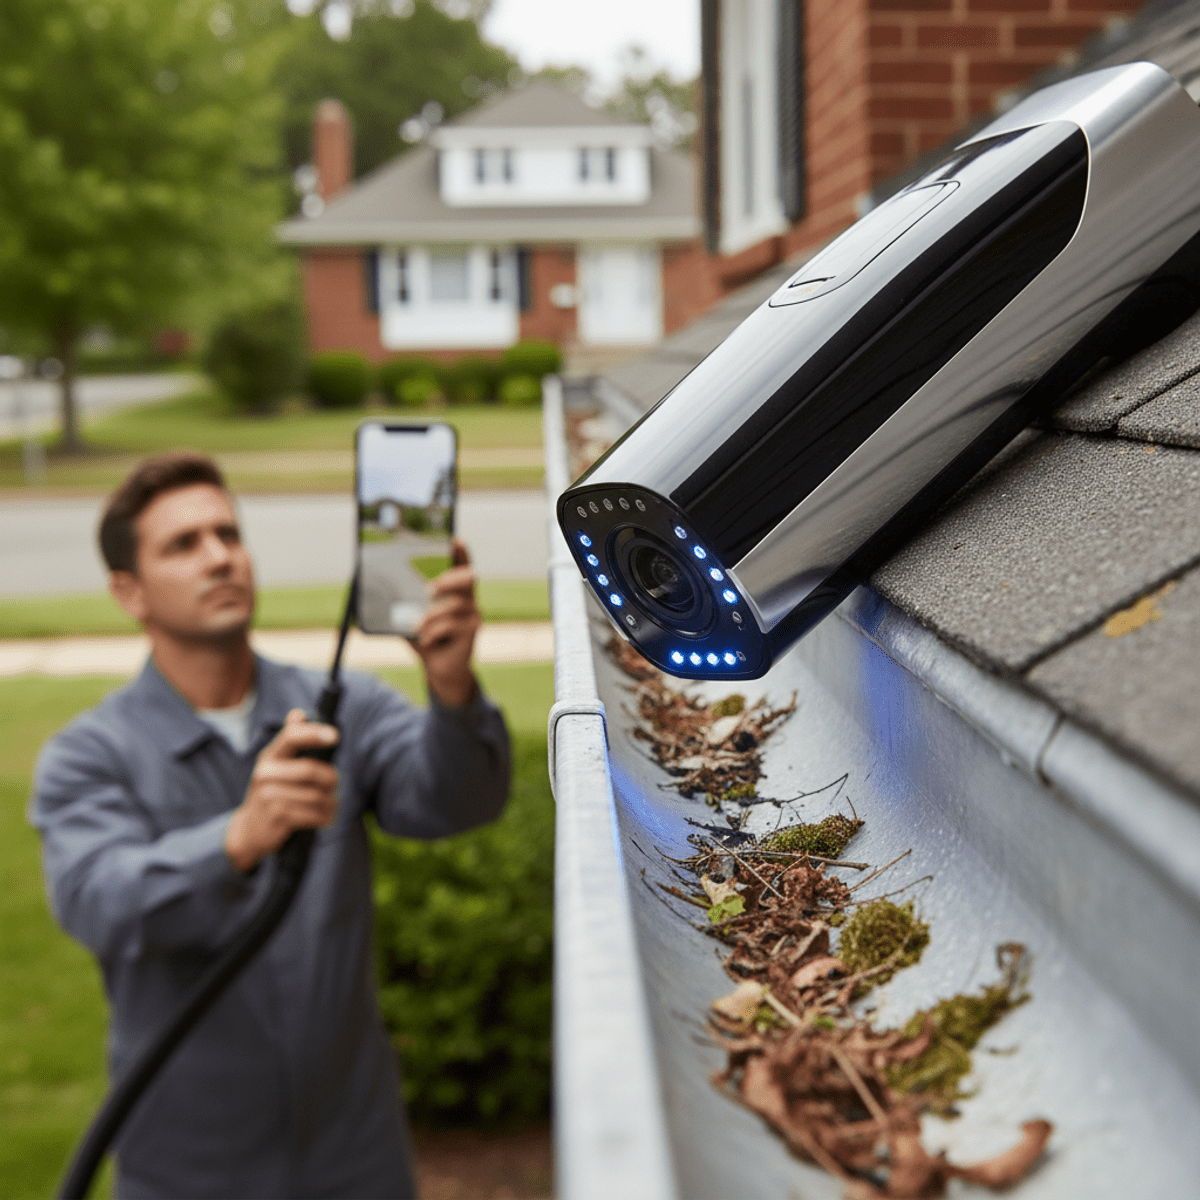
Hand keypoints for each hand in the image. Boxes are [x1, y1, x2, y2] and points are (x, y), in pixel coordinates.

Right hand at [225, 709, 339, 871]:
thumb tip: (298, 713)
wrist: (249, 830)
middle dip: (331, 779)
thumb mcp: (276, 766)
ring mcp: (269, 796)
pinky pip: (312, 814)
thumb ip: (291, 742)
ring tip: (331, 805)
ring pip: (316, 795)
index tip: (335, 735)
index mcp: (270, 756)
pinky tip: (325, 817)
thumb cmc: (272, 792)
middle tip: (334, 785)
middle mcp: (266, 773)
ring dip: (331, 802)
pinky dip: (325, 817)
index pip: (291, 736)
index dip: (314, 733)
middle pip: (311, 770)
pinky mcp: (276, 817)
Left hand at [413, 538, 479, 707]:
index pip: (461, 566)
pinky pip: (452, 625)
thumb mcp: (409, 619)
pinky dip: (434, 632)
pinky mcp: (472, 631)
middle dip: (449, 579)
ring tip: (418, 625)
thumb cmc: (425, 638)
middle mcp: (468, 599)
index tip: (454, 540)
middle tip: (429, 588)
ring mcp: (473, 615)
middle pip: (469, 578)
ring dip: (432, 615)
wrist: (440, 669)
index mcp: (454, 591)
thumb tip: (374, 591)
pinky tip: (426, 640)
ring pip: (455, 604)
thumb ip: (400, 605)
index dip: (461, 553)